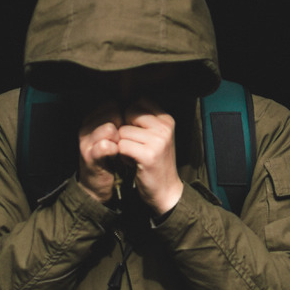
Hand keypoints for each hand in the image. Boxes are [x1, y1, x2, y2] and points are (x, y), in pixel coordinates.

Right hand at [77, 101, 122, 202]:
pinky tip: (118, 154)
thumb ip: (120, 118)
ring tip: (122, 148)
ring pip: (109, 127)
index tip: (128, 128)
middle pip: (112, 113)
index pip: (112, 104)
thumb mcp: (114, 134)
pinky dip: (116, 149)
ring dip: (121, 138)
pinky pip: (105, 145)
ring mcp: (86, 141)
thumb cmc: (111, 156)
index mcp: (92, 118)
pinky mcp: (89, 156)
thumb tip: (138, 102)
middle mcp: (86, 127)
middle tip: (125, 139)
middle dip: (124, 125)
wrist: (98, 183)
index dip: (126, 114)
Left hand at [117, 98, 182, 214]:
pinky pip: (122, 146)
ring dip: (123, 145)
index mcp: (167, 119)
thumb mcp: (155, 136)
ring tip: (134, 155)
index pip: (139, 101)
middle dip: (125, 129)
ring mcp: (158, 141)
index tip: (136, 132)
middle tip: (134, 145)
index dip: (130, 115)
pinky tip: (132, 162)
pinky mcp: (149, 155)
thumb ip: (144, 119)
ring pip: (123, 131)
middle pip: (129, 114)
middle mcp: (165, 127)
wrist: (166, 189)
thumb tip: (124, 100)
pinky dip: (122, 155)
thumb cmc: (155, 161)